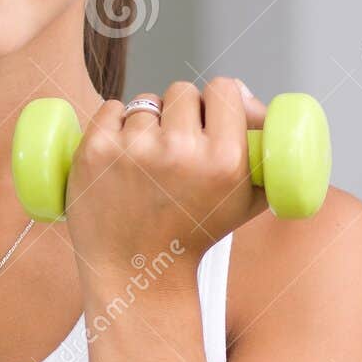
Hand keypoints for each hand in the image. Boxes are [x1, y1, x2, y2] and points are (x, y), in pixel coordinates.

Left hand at [64, 77, 269, 280]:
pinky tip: (121, 155)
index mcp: (224, 161)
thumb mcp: (246, 201)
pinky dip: (115, 124)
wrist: (136, 272)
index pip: (224, 89)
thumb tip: (253, 101)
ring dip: (147, 123)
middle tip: (176, 146)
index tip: (208, 119)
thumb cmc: (192, 233)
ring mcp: (134, 150)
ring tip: (147, 163)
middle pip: (182, 91)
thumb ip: (265, 152)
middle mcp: (180, 151)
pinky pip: (111, 108)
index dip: (216, 101)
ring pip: (145, 102)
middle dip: (180, 113)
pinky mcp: (96, 151)